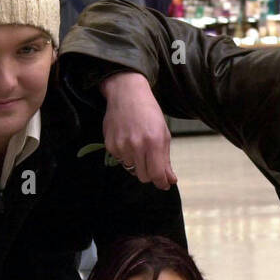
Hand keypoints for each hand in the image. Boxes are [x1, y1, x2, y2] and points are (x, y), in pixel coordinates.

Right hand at [101, 72, 177, 188]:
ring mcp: (121, 146)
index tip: (164, 184)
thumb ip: (166, 160)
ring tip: (138, 145)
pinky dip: (126, 155)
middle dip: (149, 173)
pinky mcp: (110, 145)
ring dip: (136, 163)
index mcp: (154, 142)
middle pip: (143, 176)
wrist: (127, 94)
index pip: (156, 174)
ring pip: (131, 169)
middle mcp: (137, 145)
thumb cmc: (149, 113)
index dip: (161, 182)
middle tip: (151, 162)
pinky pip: (120, 160)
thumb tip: (170, 180)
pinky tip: (128, 140)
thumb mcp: (163, 134)